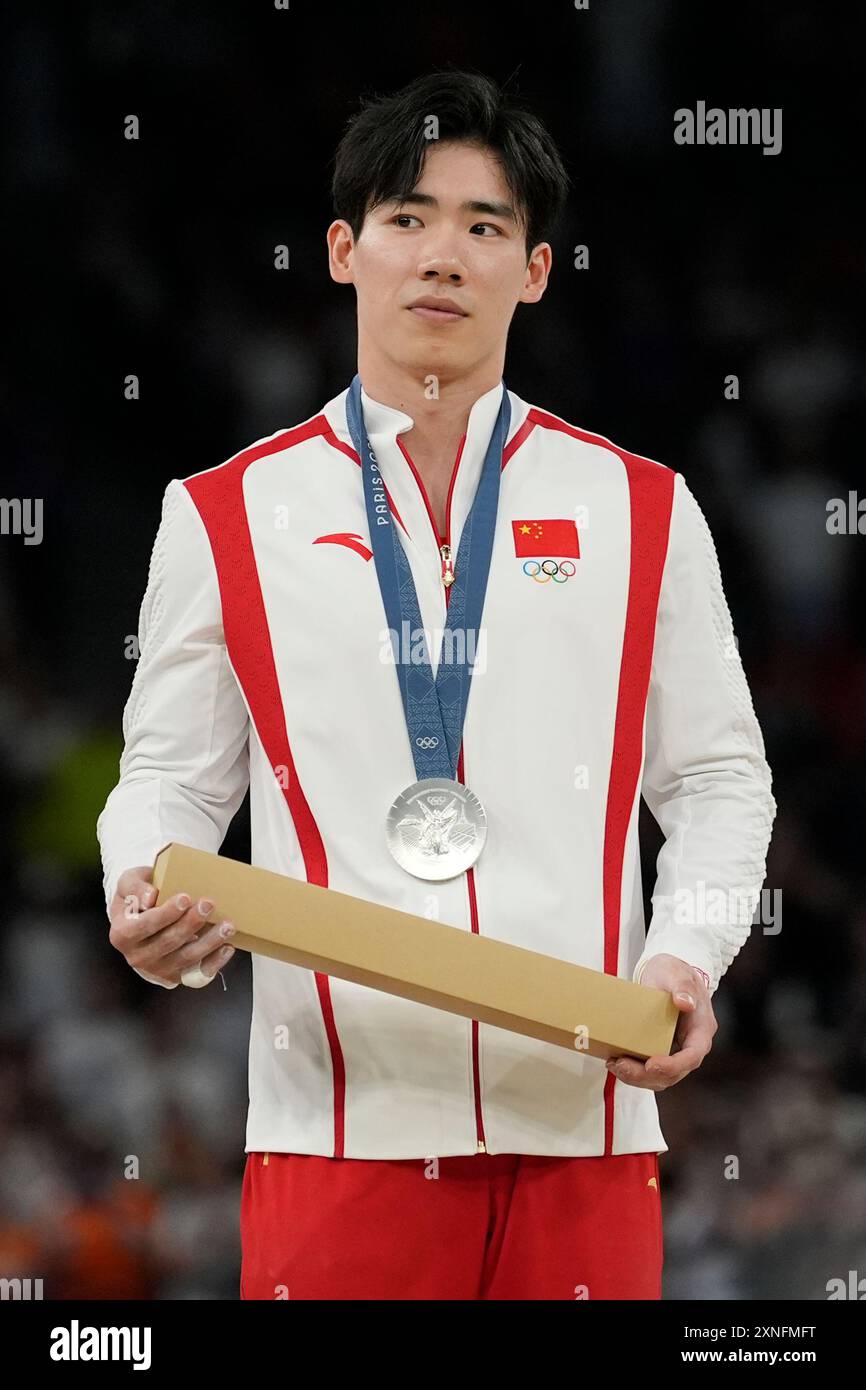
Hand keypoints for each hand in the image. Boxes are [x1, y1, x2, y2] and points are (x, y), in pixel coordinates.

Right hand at [108, 865, 235, 986]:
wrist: (143, 915)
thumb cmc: (138, 895)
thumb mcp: (129, 882)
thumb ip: (135, 887)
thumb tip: (150, 897)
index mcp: (122, 935)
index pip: (143, 926)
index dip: (165, 913)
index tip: (185, 897)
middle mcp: (137, 957)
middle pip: (168, 942)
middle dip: (191, 923)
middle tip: (209, 904)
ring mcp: (157, 970)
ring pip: (186, 958)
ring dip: (209, 942)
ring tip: (227, 925)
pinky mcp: (175, 976)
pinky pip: (197, 974)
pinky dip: (215, 962)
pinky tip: (228, 947)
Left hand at [605, 953, 716, 1089]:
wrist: (664, 972)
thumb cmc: (673, 972)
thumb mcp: (677, 973)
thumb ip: (683, 987)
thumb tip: (685, 1003)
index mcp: (701, 1030)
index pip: (692, 1056)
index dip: (673, 1066)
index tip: (651, 1065)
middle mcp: (690, 1045)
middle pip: (674, 1073)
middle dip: (647, 1075)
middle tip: (621, 1066)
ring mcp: (675, 1050)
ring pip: (661, 1077)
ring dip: (637, 1077)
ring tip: (614, 1065)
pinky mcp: (660, 1050)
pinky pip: (649, 1069)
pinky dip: (633, 1070)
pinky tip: (615, 1062)